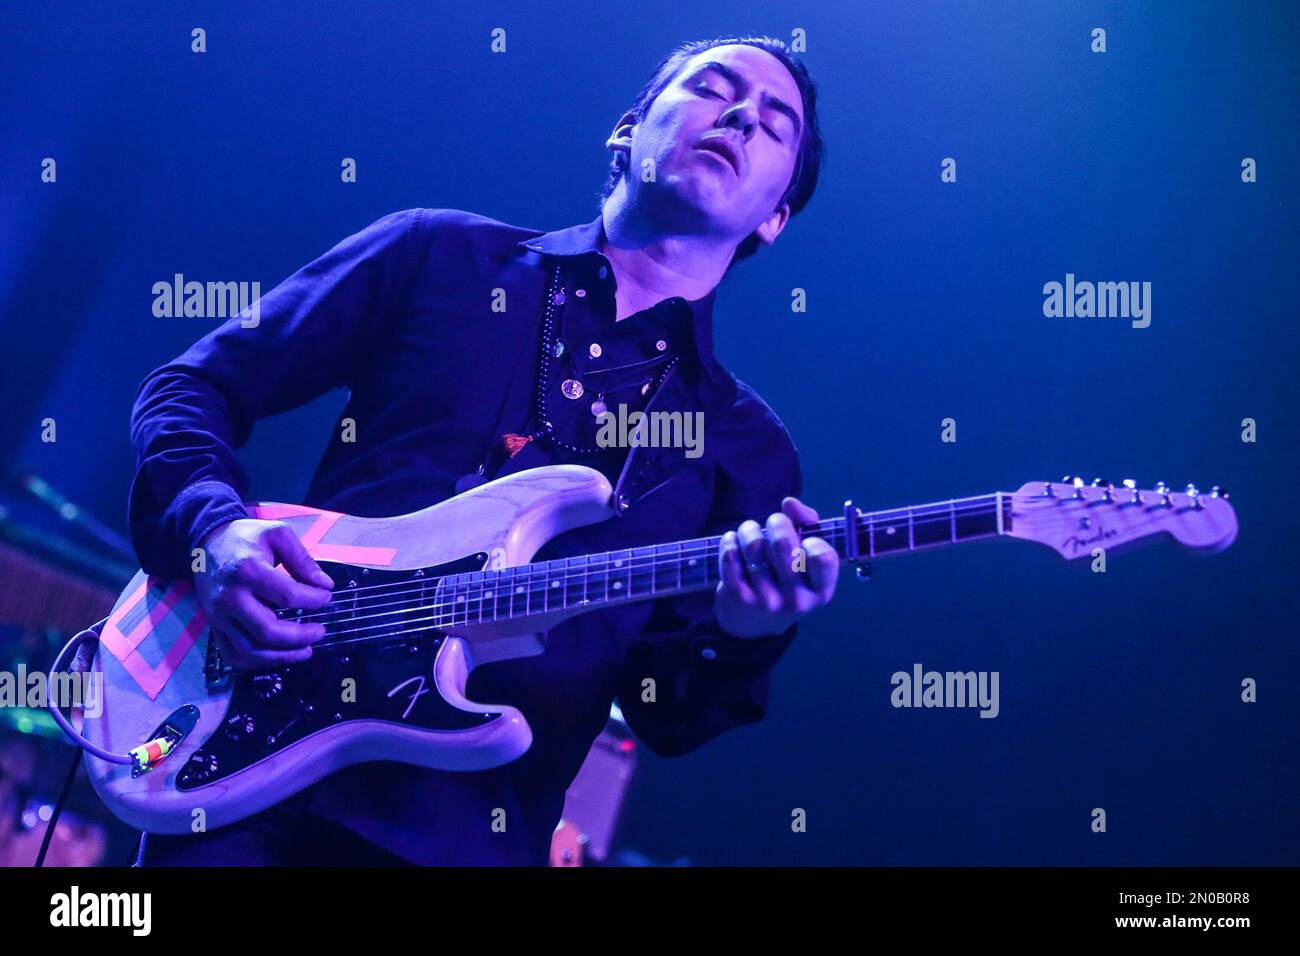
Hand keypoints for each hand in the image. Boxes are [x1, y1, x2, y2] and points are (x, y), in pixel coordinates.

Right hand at [192, 519, 333, 669]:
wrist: (206, 543)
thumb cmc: (246, 538)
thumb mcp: (277, 534)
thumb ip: (302, 559)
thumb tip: (325, 585)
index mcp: (248, 571)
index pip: (287, 594)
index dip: (313, 600)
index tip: (327, 597)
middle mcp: (231, 598)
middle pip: (267, 630)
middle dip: (300, 636)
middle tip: (320, 631)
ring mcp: (219, 616)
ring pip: (250, 650)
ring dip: (282, 656)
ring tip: (307, 651)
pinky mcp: (214, 627)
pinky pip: (234, 655)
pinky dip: (257, 663)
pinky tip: (279, 656)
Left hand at [713, 497, 838, 638]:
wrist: (753, 625)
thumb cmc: (786, 580)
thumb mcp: (806, 561)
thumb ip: (808, 525)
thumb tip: (790, 503)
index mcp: (821, 591)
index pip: (823, 557)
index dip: (812, 540)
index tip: (804, 540)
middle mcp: (796, 600)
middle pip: (783, 542)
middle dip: (776, 522)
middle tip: (773, 524)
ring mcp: (766, 601)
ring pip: (754, 544)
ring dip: (749, 529)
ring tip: (749, 531)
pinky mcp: (738, 598)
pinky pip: (730, 556)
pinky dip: (729, 541)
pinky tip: (732, 542)